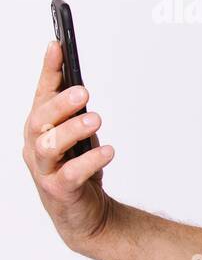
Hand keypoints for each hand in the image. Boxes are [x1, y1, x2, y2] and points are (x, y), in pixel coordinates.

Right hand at [22, 39, 115, 249]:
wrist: (83, 215)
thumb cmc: (78, 169)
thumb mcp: (77, 136)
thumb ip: (75, 112)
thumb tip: (78, 82)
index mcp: (41, 128)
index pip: (41, 94)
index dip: (48, 70)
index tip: (57, 44)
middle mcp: (36, 146)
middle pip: (39, 120)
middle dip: (60, 103)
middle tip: (84, 92)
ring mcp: (44, 170)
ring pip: (49, 146)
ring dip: (72, 130)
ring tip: (96, 120)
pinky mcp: (59, 191)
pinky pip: (70, 175)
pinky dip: (89, 162)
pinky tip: (106, 152)